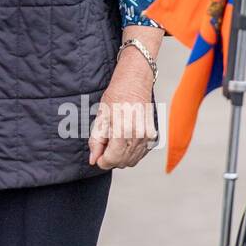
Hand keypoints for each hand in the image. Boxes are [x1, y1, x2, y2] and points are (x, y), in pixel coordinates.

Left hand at [88, 50, 157, 169]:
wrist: (135, 82)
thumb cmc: (117, 95)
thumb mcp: (101, 117)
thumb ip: (96, 141)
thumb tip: (93, 159)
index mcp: (124, 130)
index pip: (112, 159)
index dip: (102, 161)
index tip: (97, 157)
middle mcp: (138, 136)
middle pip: (122, 162)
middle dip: (110, 159)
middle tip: (104, 147)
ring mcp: (147, 137)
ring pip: (132, 160)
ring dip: (120, 157)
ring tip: (113, 142)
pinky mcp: (152, 136)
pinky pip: (140, 154)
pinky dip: (130, 153)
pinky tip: (123, 142)